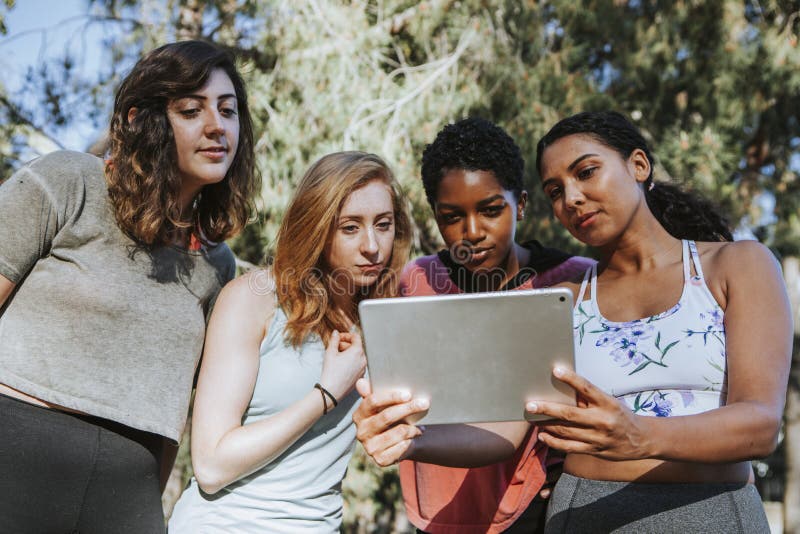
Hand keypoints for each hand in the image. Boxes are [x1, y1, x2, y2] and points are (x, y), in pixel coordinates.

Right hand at [319, 330, 366, 400]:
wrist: (331, 392)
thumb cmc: (331, 374)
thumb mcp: (330, 352)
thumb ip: (334, 340)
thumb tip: (336, 334)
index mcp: (357, 352)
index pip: (356, 337)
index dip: (346, 335)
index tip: (339, 337)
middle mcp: (363, 360)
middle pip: (356, 346)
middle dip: (345, 345)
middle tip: (335, 347)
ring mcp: (363, 369)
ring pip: (357, 356)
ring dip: (348, 354)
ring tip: (337, 357)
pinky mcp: (360, 376)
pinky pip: (357, 365)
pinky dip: (350, 362)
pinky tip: (340, 366)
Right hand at [352, 378, 427, 466]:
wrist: (396, 443)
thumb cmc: (388, 418)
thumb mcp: (381, 405)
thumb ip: (372, 393)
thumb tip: (361, 382)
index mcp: (359, 415)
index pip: (372, 401)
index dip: (391, 397)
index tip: (408, 394)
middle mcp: (361, 432)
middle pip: (387, 416)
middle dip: (408, 408)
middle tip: (424, 403)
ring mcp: (370, 447)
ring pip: (398, 432)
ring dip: (413, 427)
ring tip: (421, 424)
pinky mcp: (380, 460)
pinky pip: (402, 447)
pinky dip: (412, 439)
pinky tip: (416, 435)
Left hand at [525, 367, 652, 460]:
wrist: (642, 440)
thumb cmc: (620, 415)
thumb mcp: (610, 402)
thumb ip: (589, 398)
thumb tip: (564, 386)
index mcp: (607, 403)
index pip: (587, 388)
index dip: (571, 379)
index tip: (555, 370)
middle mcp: (602, 420)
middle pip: (570, 414)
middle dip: (547, 409)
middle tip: (529, 405)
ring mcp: (598, 438)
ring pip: (566, 431)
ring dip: (546, 425)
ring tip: (532, 419)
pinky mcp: (594, 450)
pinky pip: (569, 447)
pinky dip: (554, 442)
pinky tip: (542, 435)